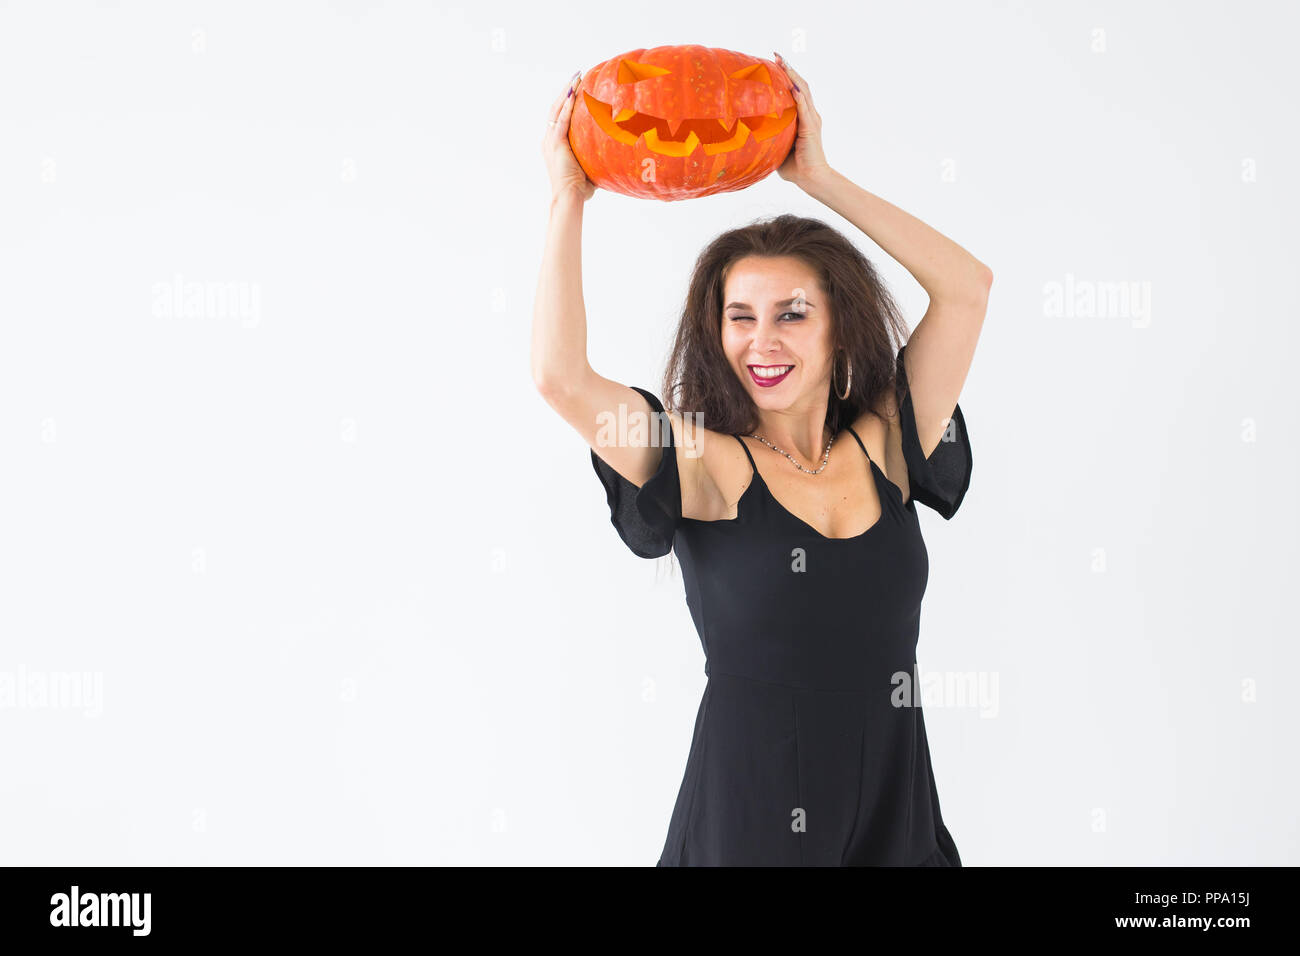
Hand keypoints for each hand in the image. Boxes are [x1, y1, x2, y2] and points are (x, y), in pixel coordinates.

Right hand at [542, 70, 596, 201]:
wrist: (569, 198)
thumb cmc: (580, 191)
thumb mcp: (589, 169)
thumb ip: (597, 160)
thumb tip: (617, 157)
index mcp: (555, 144)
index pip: (560, 117)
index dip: (567, 101)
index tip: (577, 88)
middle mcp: (549, 140)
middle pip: (556, 108)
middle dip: (567, 90)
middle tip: (578, 75)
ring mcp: (550, 141)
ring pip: (557, 109)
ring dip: (567, 92)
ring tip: (577, 77)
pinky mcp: (555, 143)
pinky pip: (561, 120)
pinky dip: (567, 106)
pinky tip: (574, 92)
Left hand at [773, 53, 831, 188]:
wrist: (810, 179)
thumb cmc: (794, 167)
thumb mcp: (777, 147)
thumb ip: (769, 137)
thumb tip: (747, 134)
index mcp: (803, 118)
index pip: (795, 92)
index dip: (786, 77)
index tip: (774, 63)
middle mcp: (810, 115)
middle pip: (801, 86)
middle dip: (789, 70)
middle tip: (776, 56)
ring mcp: (812, 120)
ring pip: (804, 92)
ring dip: (793, 76)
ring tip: (783, 63)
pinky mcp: (811, 128)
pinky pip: (805, 109)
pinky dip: (799, 97)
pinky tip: (792, 87)